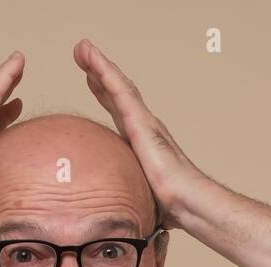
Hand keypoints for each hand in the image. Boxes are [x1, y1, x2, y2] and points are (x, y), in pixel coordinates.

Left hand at [73, 38, 203, 229]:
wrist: (189, 203)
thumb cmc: (172, 206)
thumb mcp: (140, 196)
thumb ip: (128, 195)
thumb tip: (111, 213)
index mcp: (142, 142)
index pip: (119, 111)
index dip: (104, 93)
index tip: (91, 80)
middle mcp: (144, 126)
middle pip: (117, 93)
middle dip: (99, 73)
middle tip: (83, 55)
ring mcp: (144, 122)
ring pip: (118, 85)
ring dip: (99, 65)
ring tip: (82, 48)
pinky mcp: (142, 123)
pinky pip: (119, 91)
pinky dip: (105, 72)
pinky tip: (92, 59)